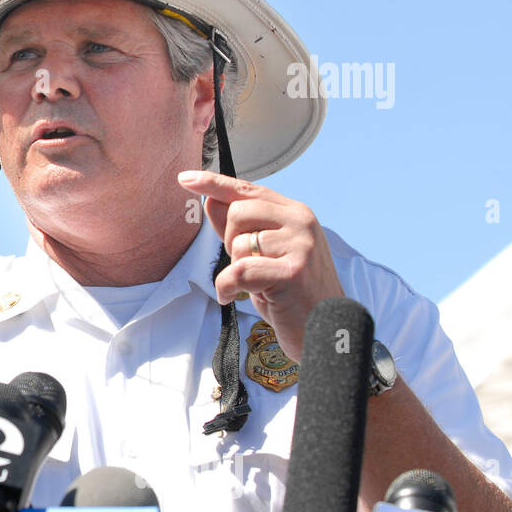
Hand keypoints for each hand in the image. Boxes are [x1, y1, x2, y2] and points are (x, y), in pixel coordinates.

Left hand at [178, 170, 343, 362]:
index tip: (185, 178)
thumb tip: (211, 200)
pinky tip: (232, 297)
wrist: (326, 333)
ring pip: (238, 244)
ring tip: (254, 286)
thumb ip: (240, 229)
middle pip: (238, 212)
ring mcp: (300, 245)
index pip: (248, 189)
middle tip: (247, 268)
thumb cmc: (292, 296)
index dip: (214, 183)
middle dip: (230, 242)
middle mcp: (301, 223)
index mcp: (295, 214)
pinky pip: (239, 271)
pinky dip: (227, 287)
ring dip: (235, 270)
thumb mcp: (264, 257)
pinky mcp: (292, 272)